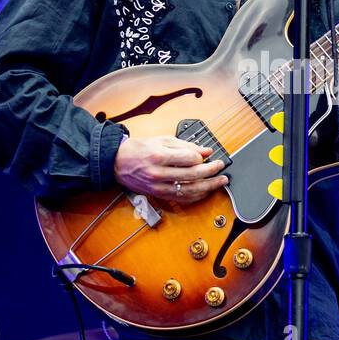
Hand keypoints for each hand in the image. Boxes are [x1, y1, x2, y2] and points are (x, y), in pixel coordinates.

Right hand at [114, 135, 228, 203]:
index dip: (201, 157)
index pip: (188, 159)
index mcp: (158, 156)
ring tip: (220, 181)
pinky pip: (182, 199)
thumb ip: (185, 145)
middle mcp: (159, 174)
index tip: (208, 154)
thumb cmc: (139, 149)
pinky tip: (206, 191)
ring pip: (189, 190)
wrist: (118, 163)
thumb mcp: (161, 140)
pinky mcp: (159, 195)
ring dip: (208, 186)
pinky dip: (196, 196)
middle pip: (192, 175)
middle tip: (221, 167)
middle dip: (211, 171)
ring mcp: (159, 187)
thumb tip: (205, 151)